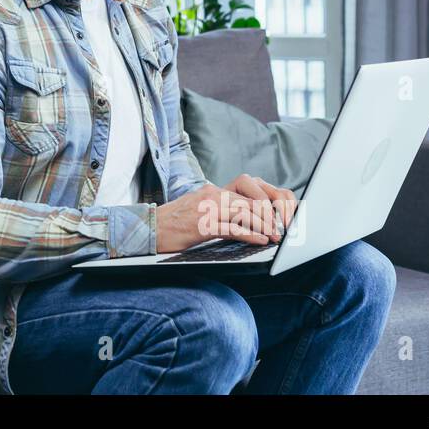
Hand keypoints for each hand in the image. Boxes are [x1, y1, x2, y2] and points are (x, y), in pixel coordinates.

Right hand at [155, 177, 294, 253]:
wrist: (147, 228)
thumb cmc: (173, 223)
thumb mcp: (199, 209)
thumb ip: (220, 208)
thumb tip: (246, 218)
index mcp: (213, 190)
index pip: (249, 187)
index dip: (268, 200)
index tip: (278, 214)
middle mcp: (212, 194)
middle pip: (251, 199)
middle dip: (270, 215)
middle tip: (280, 229)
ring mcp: (206, 209)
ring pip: (245, 212)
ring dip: (264, 225)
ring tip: (274, 237)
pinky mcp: (202, 225)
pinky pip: (232, 228)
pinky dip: (250, 235)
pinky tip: (260, 241)